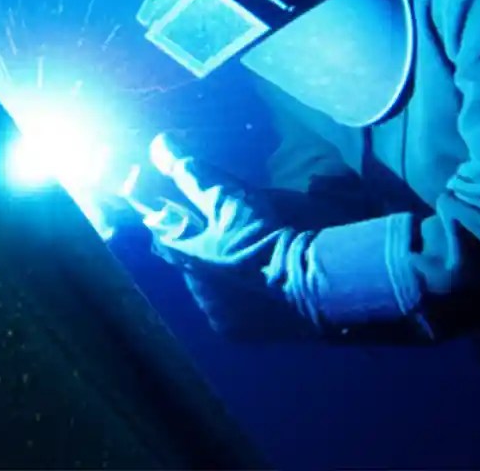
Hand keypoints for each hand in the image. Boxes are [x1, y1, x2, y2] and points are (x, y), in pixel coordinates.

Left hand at [124, 134, 316, 339]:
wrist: (320, 286)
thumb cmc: (271, 237)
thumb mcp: (234, 200)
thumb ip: (196, 176)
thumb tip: (159, 144)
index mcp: (190, 263)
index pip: (165, 238)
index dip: (176, 222)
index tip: (192, 213)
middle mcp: (197, 295)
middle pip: (191, 265)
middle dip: (206, 251)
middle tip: (236, 237)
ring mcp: (220, 319)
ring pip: (213, 288)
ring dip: (226, 275)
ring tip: (254, 260)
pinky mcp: (243, 335)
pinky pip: (234, 310)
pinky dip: (243, 296)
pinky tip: (264, 284)